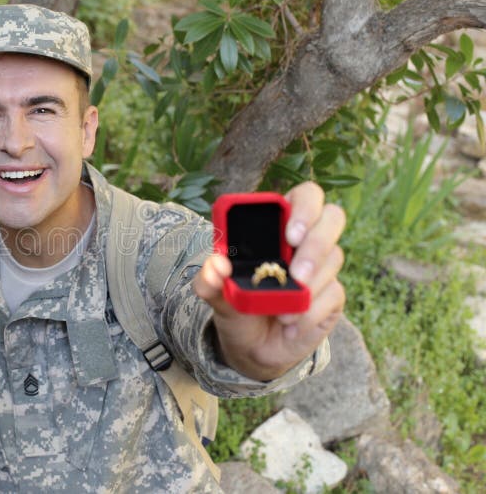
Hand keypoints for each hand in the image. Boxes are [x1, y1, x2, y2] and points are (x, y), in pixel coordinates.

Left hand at [193, 182, 345, 380]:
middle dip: (317, 245)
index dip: (304, 207)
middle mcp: (304, 240)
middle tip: (297, 274)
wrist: (252, 347)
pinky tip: (290, 324)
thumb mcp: (216, 295)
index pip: (304, 195)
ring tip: (280, 311)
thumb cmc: (235, 308)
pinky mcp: (333, 294)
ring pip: (334, 258)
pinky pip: (333, 294)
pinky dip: (310, 313)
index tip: (290, 236)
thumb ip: (210, 280)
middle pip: (333, 217)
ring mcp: (323, 266)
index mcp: (277, 225)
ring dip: (308, 288)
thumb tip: (216, 265)